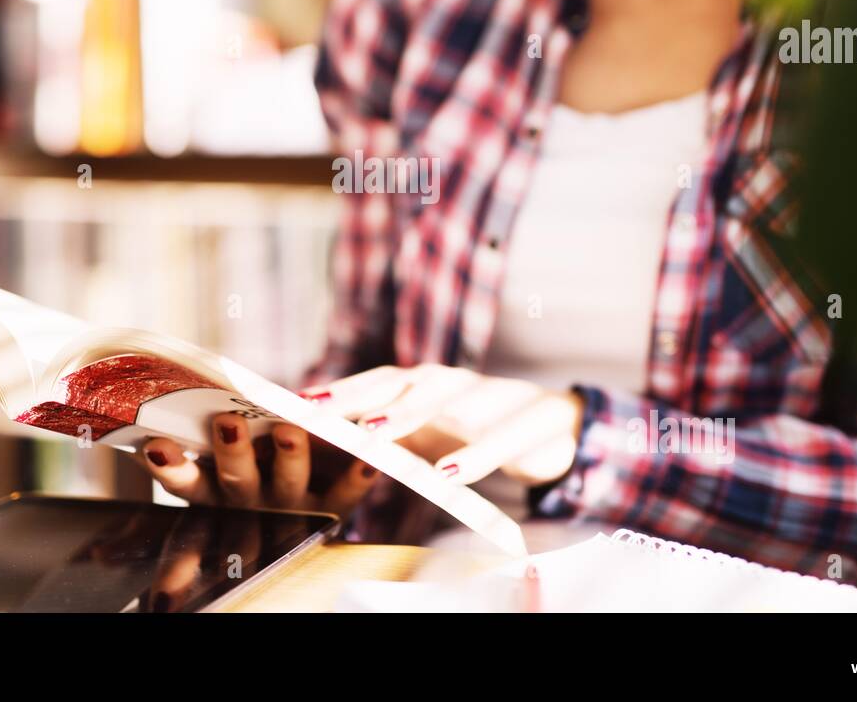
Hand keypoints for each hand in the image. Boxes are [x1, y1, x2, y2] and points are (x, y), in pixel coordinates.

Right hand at [137, 414, 379, 515]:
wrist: (329, 472)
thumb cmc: (264, 447)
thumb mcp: (237, 437)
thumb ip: (211, 423)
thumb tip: (176, 386)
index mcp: (220, 487)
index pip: (187, 482)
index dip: (171, 466)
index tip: (154, 443)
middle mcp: (253, 502)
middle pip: (237, 483)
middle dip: (232, 453)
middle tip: (226, 421)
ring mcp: (295, 505)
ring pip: (288, 486)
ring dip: (288, 459)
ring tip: (290, 431)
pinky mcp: (336, 505)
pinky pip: (346, 494)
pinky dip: (356, 477)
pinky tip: (366, 458)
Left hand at [302, 364, 583, 485]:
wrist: (560, 428)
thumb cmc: (481, 432)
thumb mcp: (435, 435)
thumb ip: (392, 438)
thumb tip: (327, 445)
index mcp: (429, 386)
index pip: (378, 382)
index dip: (339, 390)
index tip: (295, 403)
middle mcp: (457, 383)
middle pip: (404, 385)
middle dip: (360, 397)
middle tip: (320, 412)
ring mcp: (496, 396)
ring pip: (449, 402)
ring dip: (409, 416)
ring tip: (374, 435)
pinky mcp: (535, 418)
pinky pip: (503, 437)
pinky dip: (476, 455)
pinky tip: (451, 474)